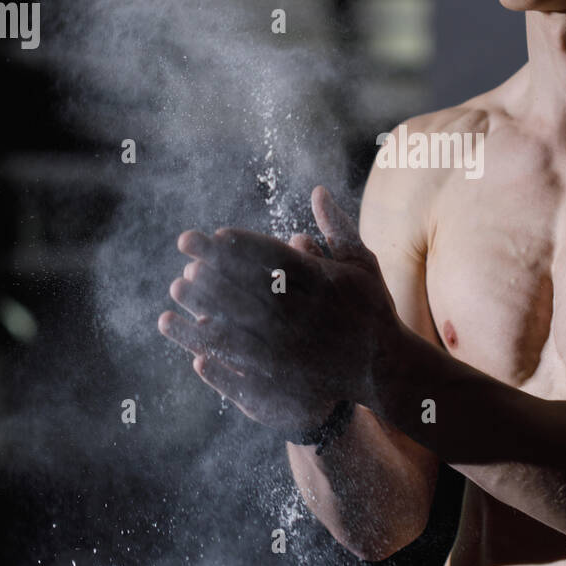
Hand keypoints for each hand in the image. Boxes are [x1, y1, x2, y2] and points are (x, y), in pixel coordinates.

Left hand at [157, 185, 400, 437]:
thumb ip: (338, 229)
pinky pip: (245, 359)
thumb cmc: (372, 309)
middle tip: (186, 245)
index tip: (216, 234)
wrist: (386, 368)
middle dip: (215, 264)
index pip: (276, 257)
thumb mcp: (363, 264)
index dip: (243, 244)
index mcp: (324, 282)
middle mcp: (307, 313)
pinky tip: (194, 328)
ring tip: (179, 285)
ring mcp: (295, 346)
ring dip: (206, 302)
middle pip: (251, 285)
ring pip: (242, 322)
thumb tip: (318, 190)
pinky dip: (218, 344)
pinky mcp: (287, 374)